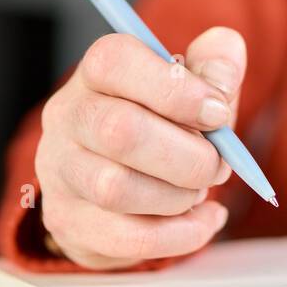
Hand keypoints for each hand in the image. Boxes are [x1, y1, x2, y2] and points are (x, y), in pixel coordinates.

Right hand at [34, 26, 245, 269]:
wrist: (121, 181)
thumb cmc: (162, 123)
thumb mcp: (193, 87)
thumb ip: (215, 65)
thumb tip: (226, 50)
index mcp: (97, 71)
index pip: (116, 62)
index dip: (176, 89)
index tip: (218, 113)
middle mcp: (67, 115)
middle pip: (120, 131)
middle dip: (188, 155)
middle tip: (217, 165)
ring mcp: (60, 170)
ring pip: (117, 188)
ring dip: (178, 196)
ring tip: (198, 192)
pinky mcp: (68, 220)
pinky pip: (125, 236)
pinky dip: (180, 234)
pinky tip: (204, 220)